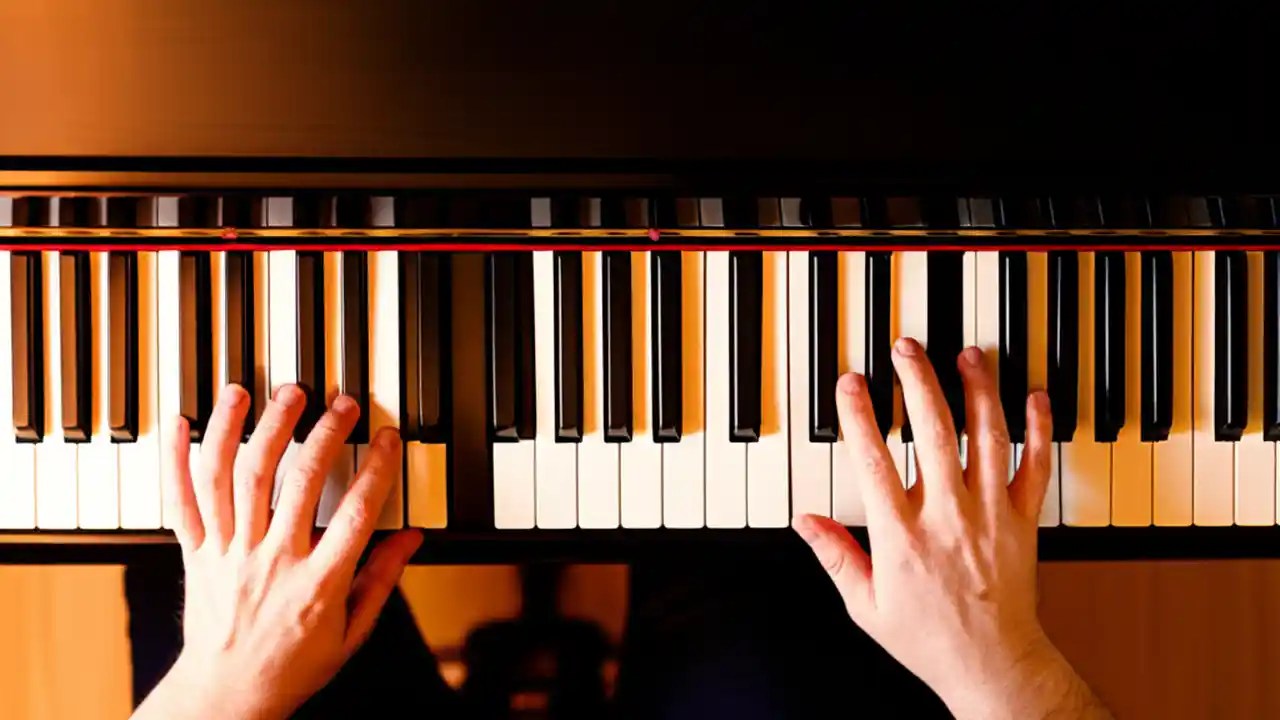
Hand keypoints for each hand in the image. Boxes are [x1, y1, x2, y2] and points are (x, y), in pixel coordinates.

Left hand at [132, 384, 422, 719]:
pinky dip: (177, 458)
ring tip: (270, 394)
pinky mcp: (195, 555)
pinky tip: (185, 422)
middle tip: (340, 404)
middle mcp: (271, 562)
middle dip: (322, 433)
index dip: (377, 469)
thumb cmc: (292, 668)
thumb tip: (412, 539)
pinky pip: (182, 501)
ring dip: (253, 428)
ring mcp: (228, 555)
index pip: (356, 514)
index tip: (388, 438)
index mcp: (317, 585)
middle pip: (297, 481)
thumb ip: (382, 580)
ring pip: (235, 478)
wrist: (227, 698)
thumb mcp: (352, 633)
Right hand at [793, 339, 1108, 719]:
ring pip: (987, 439)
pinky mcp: (1024, 521)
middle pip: (934, 433)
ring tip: (967, 356)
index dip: (859, 416)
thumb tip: (804, 521)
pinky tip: (1033, 397)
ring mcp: (990, 515)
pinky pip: (1036, 467)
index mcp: (902, 536)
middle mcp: (948, 517)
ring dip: (978, 391)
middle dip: (918, 382)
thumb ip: (835, 556)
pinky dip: (1038, 429)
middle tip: (907, 349)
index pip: (875, 461)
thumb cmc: (928, 639)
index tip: (851, 383)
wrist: (992, 665)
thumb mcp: (865, 605)